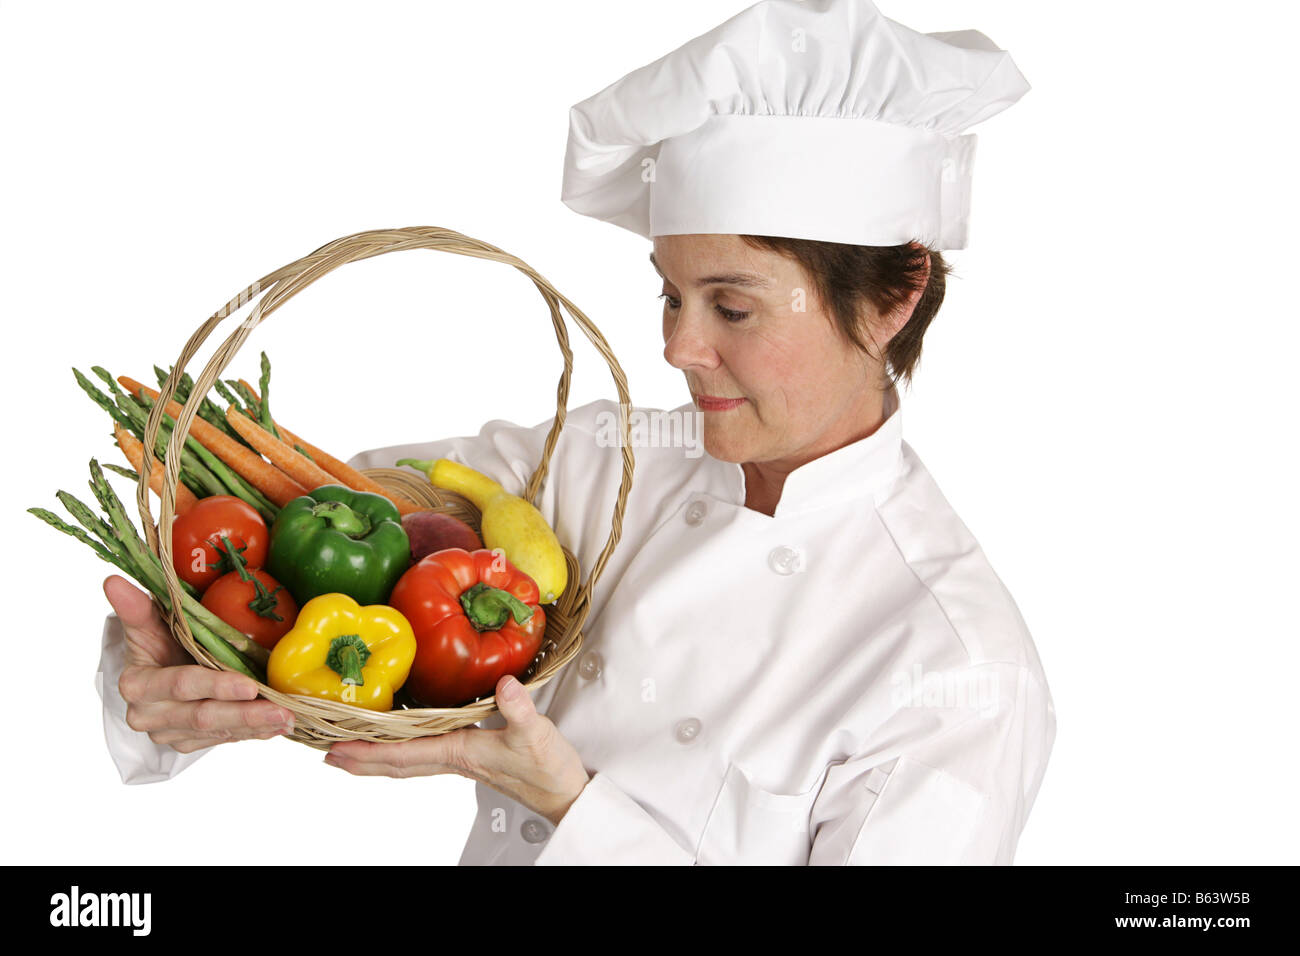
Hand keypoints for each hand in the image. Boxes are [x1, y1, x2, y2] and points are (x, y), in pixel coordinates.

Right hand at [104, 574, 293, 752]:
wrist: (151, 673)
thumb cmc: (155, 642)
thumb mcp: (146, 624)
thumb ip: (135, 608)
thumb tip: (113, 581)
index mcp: (137, 685)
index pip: (181, 685)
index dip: (215, 686)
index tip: (249, 685)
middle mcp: (150, 716)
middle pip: (203, 716)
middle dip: (245, 714)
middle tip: (282, 710)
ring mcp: (170, 733)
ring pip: (218, 732)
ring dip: (256, 726)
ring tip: (289, 718)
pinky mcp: (188, 743)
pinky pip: (225, 740)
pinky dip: (253, 734)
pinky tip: (277, 727)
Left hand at [324, 674, 591, 825]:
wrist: (564, 792)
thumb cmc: (548, 768)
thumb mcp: (536, 734)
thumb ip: (519, 710)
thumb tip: (505, 685)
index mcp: (459, 752)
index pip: (401, 755)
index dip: (366, 753)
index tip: (335, 750)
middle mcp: (453, 758)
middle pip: (393, 763)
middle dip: (358, 760)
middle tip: (325, 753)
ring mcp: (459, 760)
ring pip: (405, 761)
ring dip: (374, 758)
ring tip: (347, 751)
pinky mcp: (470, 756)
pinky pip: (422, 755)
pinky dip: (399, 751)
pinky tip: (398, 742)